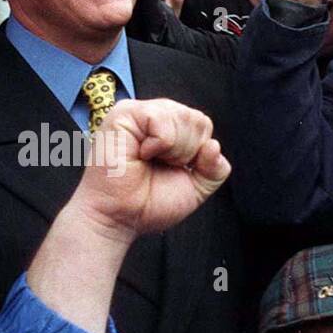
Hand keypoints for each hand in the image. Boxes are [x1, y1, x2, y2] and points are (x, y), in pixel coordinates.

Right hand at [70, 98, 228, 243]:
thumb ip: (214, 169)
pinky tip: (141, 154)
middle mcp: (154, 117)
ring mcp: (138, 113)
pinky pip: (161, 119)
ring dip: (173, 149)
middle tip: (159, 166)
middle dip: (187, 152)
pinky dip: (159, 143)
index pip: (202, 124)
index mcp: (169, 129)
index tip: (173, 169)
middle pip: (197, 119)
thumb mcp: (195, 188)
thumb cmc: (146, 204)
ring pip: (183, 117)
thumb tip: (213, 145)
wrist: (118, 219)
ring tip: (148, 160)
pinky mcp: (123, 114)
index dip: (197, 152)